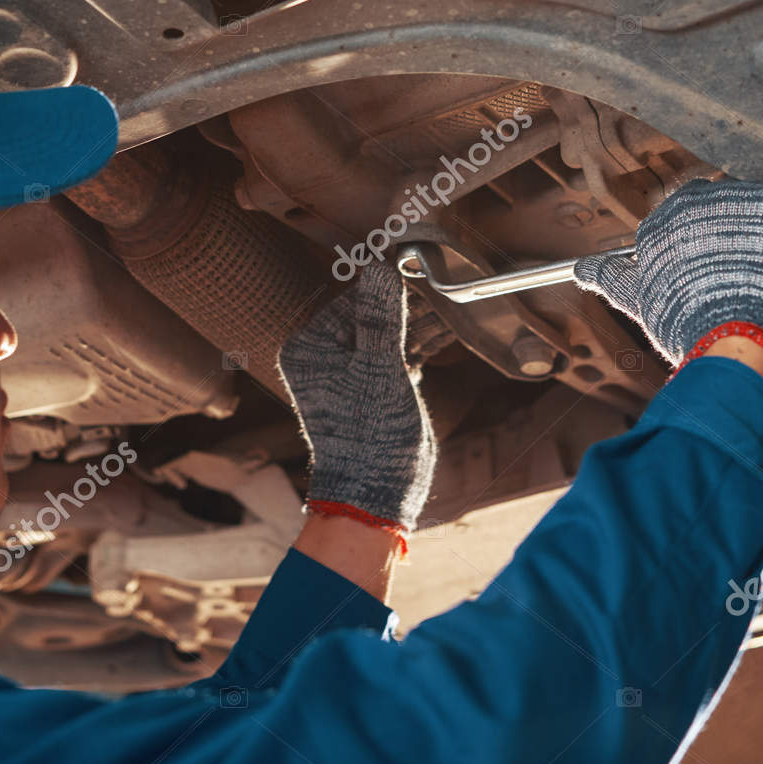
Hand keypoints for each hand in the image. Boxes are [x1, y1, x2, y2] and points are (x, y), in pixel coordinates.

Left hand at [278, 262, 435, 527]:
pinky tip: (445, 335)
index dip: (391, 289)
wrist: (376, 494)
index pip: (352, 301)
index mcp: (309, 349)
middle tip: (446, 292)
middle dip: (409, 307)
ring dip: (419, 326)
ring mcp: (347, 375)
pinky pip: (394, 356)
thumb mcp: (379, 369)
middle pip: (371, 316)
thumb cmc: (369, 436)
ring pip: (387, 336)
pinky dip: (418, 347)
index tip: (424, 273)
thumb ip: (381, 318)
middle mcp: (322, 358)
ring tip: (453, 311)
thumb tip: (380, 269)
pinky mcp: (371, 390)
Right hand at [572, 178, 762, 382]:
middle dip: (751, 244)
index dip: (713, 250)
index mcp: (676, 210)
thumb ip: (611, 278)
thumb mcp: (643, 299)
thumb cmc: (689, 324)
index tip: (721, 276)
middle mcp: (716, 192)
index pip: (699, 217)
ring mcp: (761, 196)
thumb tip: (580, 270)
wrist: (743, 343)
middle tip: (754, 286)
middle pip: (741, 211)